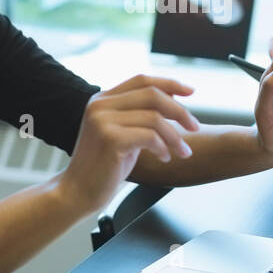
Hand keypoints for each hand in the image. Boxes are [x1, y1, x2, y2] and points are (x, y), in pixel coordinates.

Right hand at [59, 75, 200, 217]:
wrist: (77, 192)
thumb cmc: (103, 167)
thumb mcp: (121, 133)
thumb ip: (138, 116)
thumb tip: (173, 100)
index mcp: (102, 99)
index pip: (142, 80)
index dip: (169, 83)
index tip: (191, 91)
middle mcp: (100, 105)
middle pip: (152, 94)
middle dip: (179, 110)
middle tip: (195, 127)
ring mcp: (103, 120)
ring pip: (155, 117)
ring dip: (175, 136)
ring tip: (182, 151)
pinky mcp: (110, 139)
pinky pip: (150, 136)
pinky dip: (163, 147)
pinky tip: (163, 158)